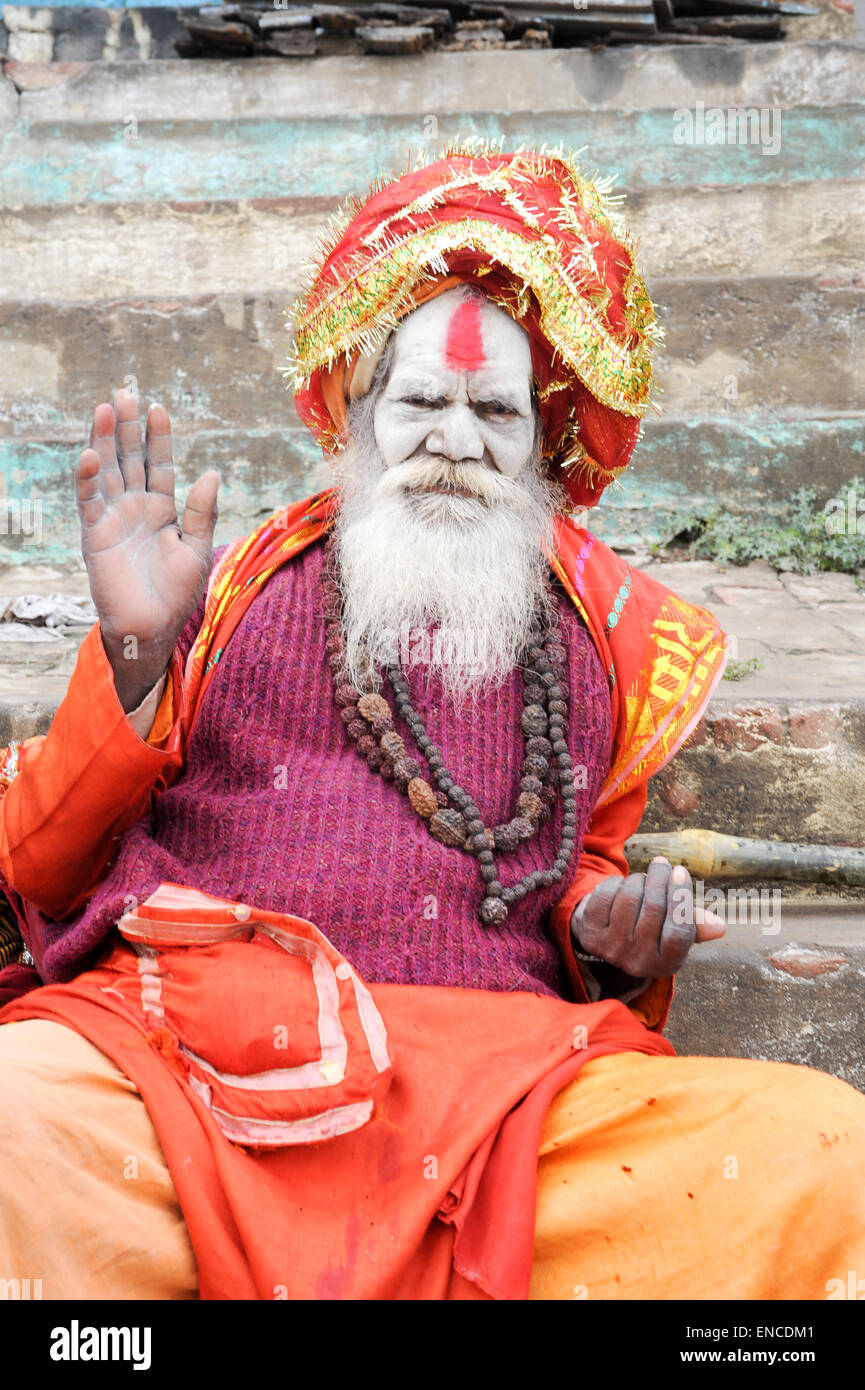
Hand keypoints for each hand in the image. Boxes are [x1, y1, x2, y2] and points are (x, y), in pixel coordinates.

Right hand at [76, 389, 218, 711]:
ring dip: (105, 441)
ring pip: (107, 471)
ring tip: (105, 407)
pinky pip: (89, 501)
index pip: (158, 464)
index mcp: (161, 510)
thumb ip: (202, 512)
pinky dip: (88, 478)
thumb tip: (211, 473)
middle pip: (129, 459)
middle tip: (125, 392)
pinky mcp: (95, 535)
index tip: (158, 407)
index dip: (157, 437)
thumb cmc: (176, 594)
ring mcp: (113, 519)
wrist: (153, 627)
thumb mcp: (197, 549)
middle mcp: (135, 509)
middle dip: (128, 427)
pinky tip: (91, 453)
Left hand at [570, 857, 725, 979]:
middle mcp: (638, 963)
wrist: (607, 936)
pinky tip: (620, 886)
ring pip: (630, 898)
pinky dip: (615, 883)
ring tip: (641, 878)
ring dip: (637, 880)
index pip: (679, 932)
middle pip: (654, 909)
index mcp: (666, 964)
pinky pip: (606, 895)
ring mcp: (611, 950)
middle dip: (659, 878)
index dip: (681, 897)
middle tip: (661, 864)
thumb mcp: (674, 929)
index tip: (680, 871)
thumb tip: (720, 927)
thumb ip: (694, 924)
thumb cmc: (649, 927)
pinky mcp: (590, 934)